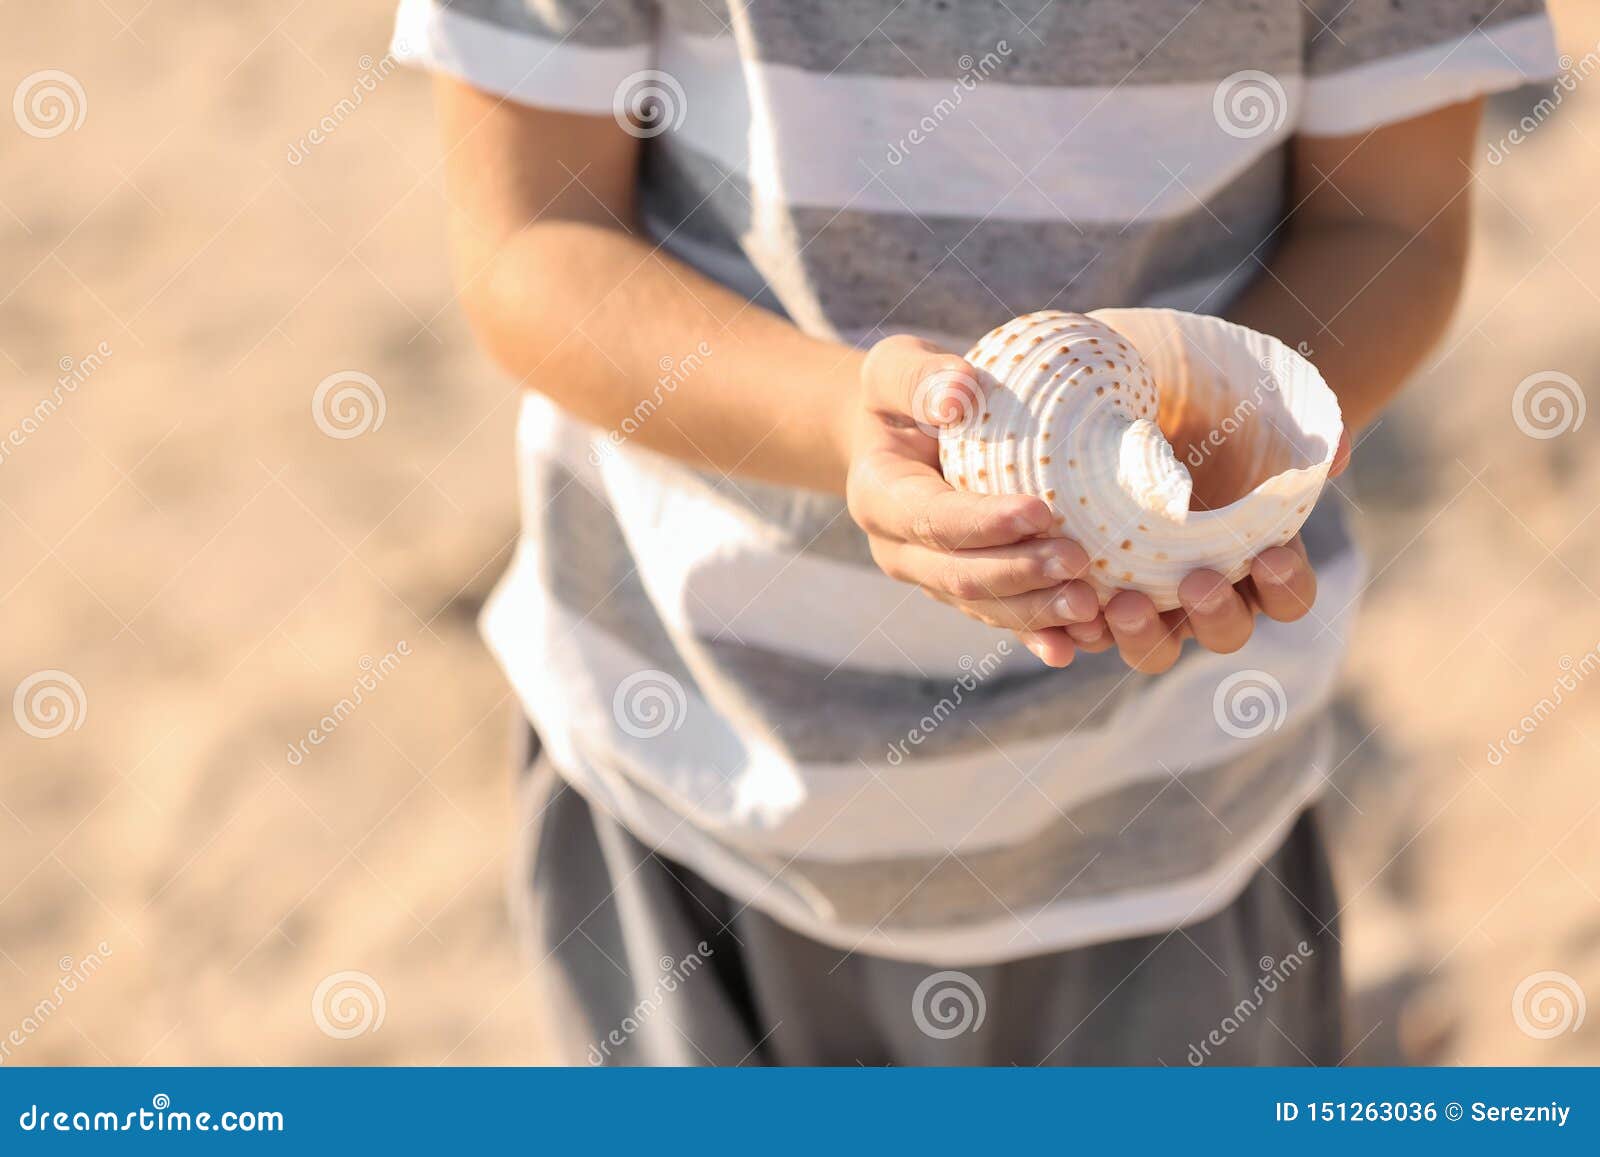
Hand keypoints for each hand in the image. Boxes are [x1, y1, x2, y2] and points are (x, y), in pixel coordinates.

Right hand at [843, 336, 1103, 666]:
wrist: (897, 437)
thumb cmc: (903, 394)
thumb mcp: (895, 368)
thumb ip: (920, 378)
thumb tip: (959, 396)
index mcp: (879, 497)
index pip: (932, 518)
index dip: (984, 522)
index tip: (1042, 511)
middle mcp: (899, 550)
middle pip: (959, 576)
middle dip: (1020, 576)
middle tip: (1080, 564)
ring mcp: (930, 578)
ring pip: (982, 608)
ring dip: (1036, 612)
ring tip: (1092, 609)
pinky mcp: (962, 592)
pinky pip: (1000, 619)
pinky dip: (1037, 633)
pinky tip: (1078, 645)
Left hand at [1083, 427, 1351, 673]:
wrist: (1137, 419)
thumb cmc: (1204, 416)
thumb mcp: (1246, 412)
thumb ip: (1296, 434)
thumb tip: (1337, 450)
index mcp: (1260, 561)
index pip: (1289, 594)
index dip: (1285, 586)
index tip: (1269, 559)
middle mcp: (1210, 594)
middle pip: (1226, 632)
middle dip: (1215, 614)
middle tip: (1196, 583)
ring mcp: (1154, 604)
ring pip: (1158, 649)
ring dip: (1145, 636)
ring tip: (1123, 603)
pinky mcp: (1098, 600)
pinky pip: (1093, 633)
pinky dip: (1087, 630)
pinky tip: (1074, 609)